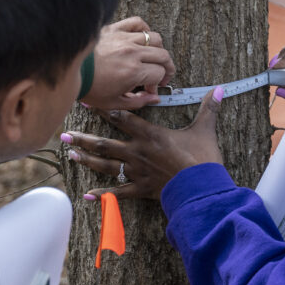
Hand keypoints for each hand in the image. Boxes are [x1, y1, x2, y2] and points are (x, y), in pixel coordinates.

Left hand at [61, 88, 225, 199]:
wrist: (202, 188)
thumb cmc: (202, 159)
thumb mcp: (205, 130)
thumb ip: (209, 108)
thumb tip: (220, 89)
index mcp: (150, 135)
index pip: (123, 118)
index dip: (105, 109)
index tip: (88, 101)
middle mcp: (138, 152)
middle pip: (105, 143)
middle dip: (83, 138)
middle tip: (64, 134)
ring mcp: (137, 172)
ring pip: (106, 165)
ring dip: (87, 160)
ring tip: (70, 154)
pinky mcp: (141, 189)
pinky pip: (118, 193)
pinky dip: (102, 195)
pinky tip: (87, 195)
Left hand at [82, 17, 176, 109]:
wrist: (68, 69)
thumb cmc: (90, 88)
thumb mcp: (114, 102)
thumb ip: (138, 102)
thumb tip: (155, 98)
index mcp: (133, 72)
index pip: (160, 74)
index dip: (158, 84)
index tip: (149, 89)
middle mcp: (132, 53)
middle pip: (163, 55)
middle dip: (167, 67)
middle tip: (161, 75)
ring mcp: (124, 38)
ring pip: (155, 38)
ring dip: (158, 49)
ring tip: (152, 58)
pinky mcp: (115, 29)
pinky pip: (137, 22)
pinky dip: (144, 29)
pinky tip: (142, 39)